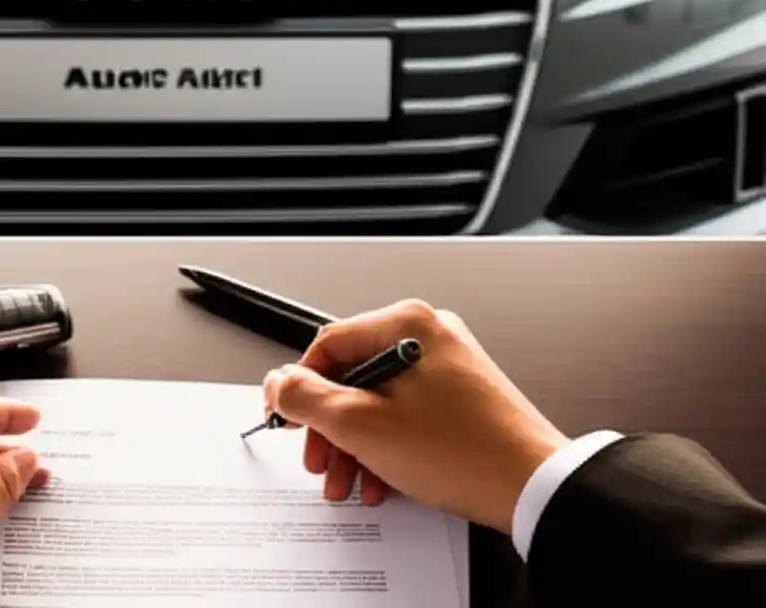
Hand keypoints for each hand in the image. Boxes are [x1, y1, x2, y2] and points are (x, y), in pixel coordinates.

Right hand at [262, 299, 568, 533]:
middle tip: (320, 460)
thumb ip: (306, 398)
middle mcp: (429, 337)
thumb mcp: (361, 425)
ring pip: (375, 401)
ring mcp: (447, 367)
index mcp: (407, 325)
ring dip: (353, 446)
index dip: (298, 388)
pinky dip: (384, 446)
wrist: (533, 487)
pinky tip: (379, 479)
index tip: (287, 419)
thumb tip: (278, 382)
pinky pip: (403, 415)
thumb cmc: (464, 451)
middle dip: (329, 429)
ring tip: (349, 481)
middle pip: (350, 377)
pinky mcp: (458, 398)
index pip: (326, 346)